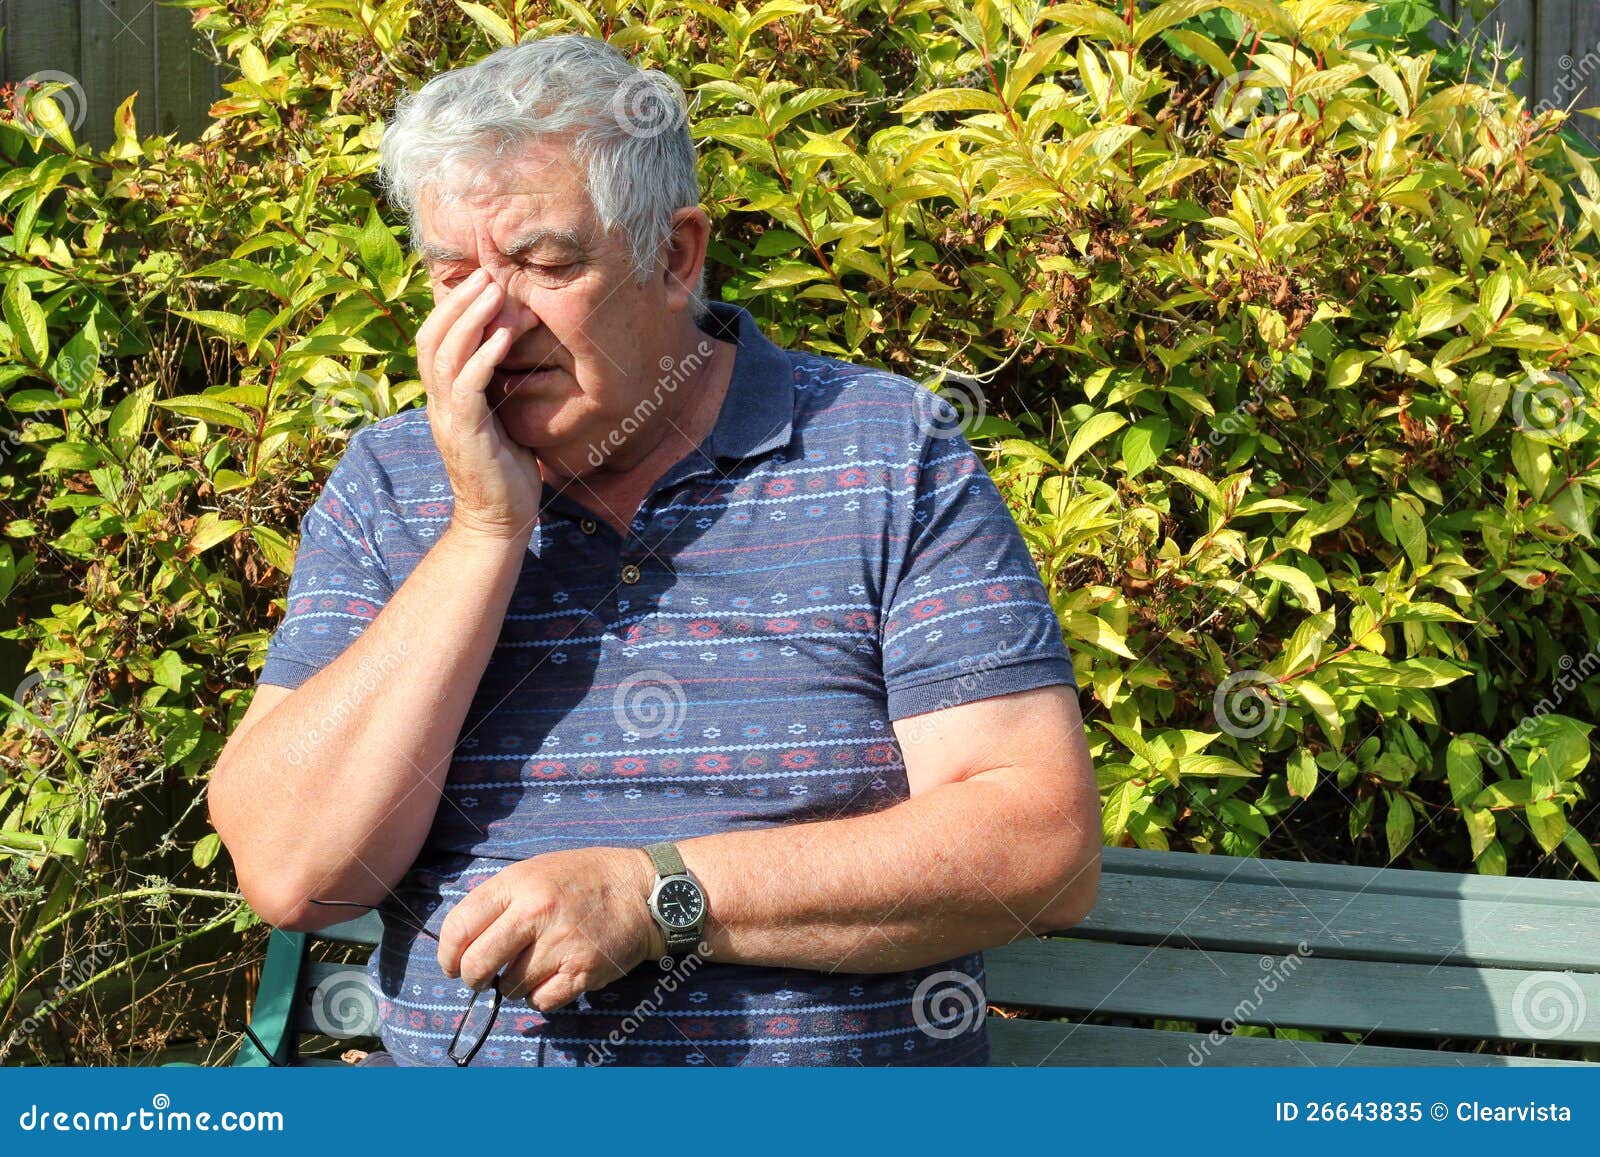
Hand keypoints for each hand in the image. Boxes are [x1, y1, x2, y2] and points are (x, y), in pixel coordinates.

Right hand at [415, 268, 543, 541]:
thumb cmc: (505, 471)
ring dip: (471, 319)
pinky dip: (484, 356)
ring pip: (445, 355)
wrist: (498, 521)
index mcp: (442, 398)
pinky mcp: (465, 434)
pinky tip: (503, 336)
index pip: (433, 340)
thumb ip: (496, 387)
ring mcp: (447, 418)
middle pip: (432, 338)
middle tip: (488, 275)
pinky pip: (467, 386)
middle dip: (458, 302)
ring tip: (496, 293)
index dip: (452, 308)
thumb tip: (513, 351)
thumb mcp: (500, 419)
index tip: (482, 281)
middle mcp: (437, 404)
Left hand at [436, 847, 660, 1011]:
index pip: (458, 927)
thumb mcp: (534, 871)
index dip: (447, 954)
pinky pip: (541, 1001)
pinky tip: (553, 976)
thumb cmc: (583, 879)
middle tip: (482, 977)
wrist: (640, 890)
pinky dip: (541, 995)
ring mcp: (560, 944)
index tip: (452, 963)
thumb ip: (497, 900)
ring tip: (533, 965)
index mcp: (518, 884)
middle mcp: (536, 913)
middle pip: (476, 966)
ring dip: (514, 984)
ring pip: (509, 987)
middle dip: (473, 978)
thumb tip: (459, 942)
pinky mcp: (582, 971)